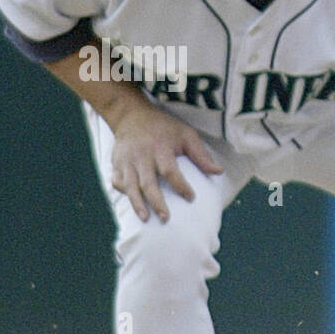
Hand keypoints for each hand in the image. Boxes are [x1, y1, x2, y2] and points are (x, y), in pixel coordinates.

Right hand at [109, 102, 222, 222]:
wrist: (132, 115)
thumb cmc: (164, 127)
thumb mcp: (186, 134)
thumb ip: (201, 155)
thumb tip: (218, 172)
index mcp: (159, 148)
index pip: (170, 171)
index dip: (181, 186)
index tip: (191, 198)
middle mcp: (141, 156)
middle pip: (148, 183)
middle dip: (156, 202)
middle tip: (166, 218)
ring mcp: (126, 160)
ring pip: (129, 185)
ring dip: (137, 203)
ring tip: (146, 218)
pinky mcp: (116, 163)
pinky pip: (116, 181)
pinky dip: (123, 193)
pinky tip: (133, 204)